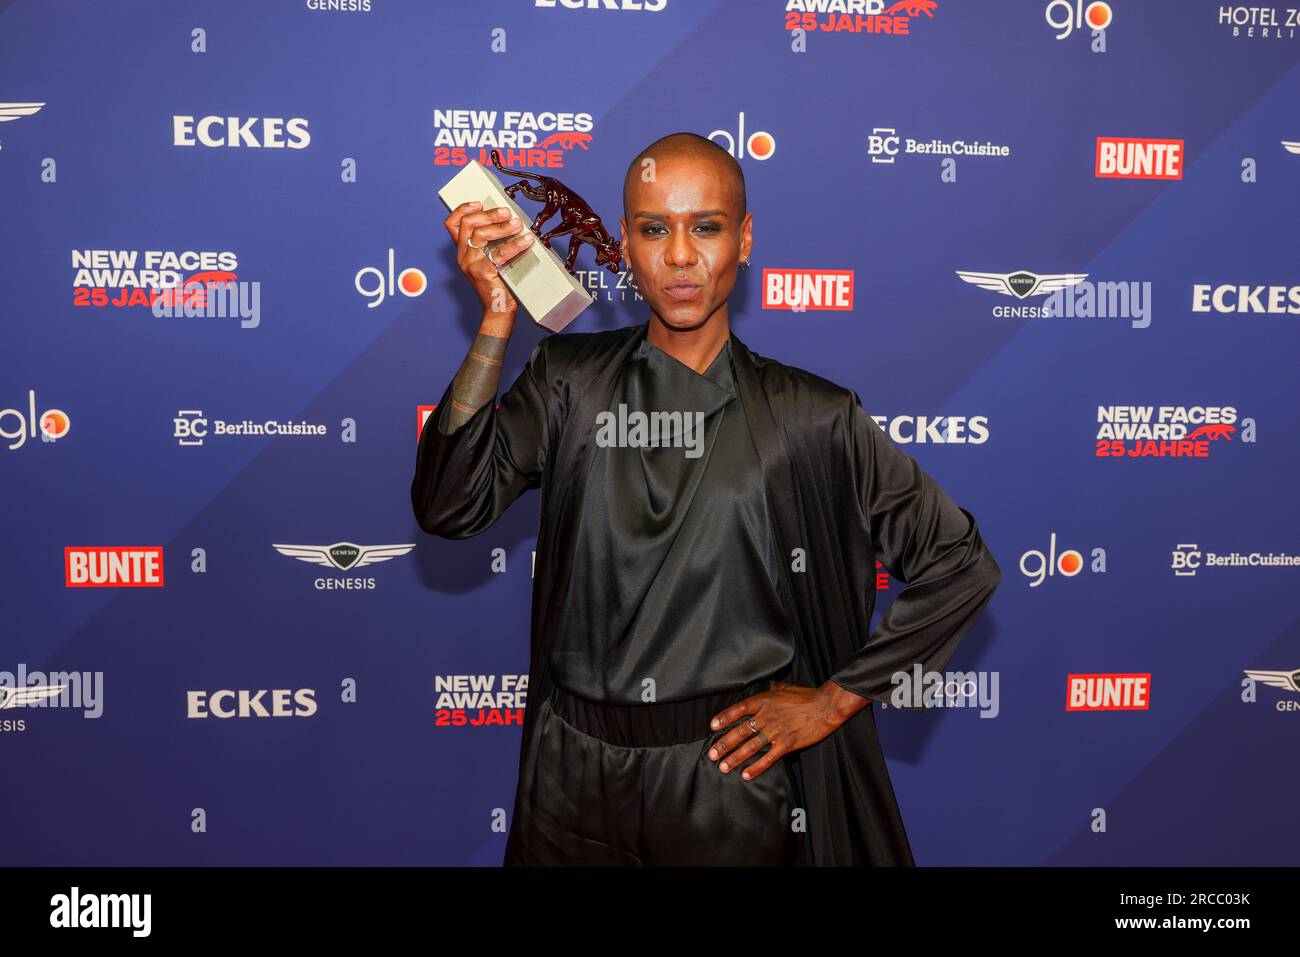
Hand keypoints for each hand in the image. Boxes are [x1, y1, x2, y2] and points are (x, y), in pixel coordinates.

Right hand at [443, 200, 534, 319]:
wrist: (499, 309)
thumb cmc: (499, 283)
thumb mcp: (491, 259)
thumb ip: (492, 243)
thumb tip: (507, 220)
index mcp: (463, 251)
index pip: (452, 224)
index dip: (463, 209)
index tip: (479, 203)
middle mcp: (463, 256)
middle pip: (468, 224)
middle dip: (488, 214)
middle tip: (506, 212)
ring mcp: (470, 264)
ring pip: (480, 234)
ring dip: (501, 226)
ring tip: (517, 224)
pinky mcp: (483, 272)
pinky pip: (499, 253)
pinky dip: (515, 245)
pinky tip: (526, 241)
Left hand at [706, 679, 870, 780]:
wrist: (825, 706)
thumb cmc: (805, 696)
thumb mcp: (783, 687)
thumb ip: (770, 689)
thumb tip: (763, 685)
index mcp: (764, 701)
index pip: (738, 709)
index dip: (724, 717)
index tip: (712, 726)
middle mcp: (766, 716)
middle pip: (740, 731)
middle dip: (724, 744)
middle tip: (712, 754)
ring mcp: (776, 731)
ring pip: (750, 747)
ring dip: (735, 758)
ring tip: (723, 766)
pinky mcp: (787, 744)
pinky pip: (768, 758)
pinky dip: (756, 767)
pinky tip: (746, 774)